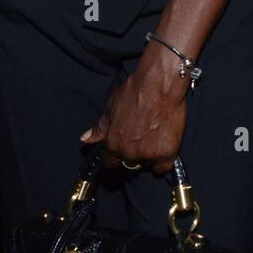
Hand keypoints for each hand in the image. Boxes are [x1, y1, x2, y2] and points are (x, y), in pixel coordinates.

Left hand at [80, 60, 186, 175]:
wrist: (159, 84)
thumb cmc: (135, 91)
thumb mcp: (111, 107)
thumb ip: (100, 127)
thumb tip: (86, 138)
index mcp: (113, 144)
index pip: (110, 163)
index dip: (116, 156)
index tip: (122, 150)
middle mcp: (128, 153)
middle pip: (130, 163)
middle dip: (134, 153)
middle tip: (142, 137)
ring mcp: (148, 154)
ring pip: (147, 164)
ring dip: (149, 156)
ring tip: (154, 136)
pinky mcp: (166, 153)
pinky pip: (163, 168)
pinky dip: (163, 160)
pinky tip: (164, 146)